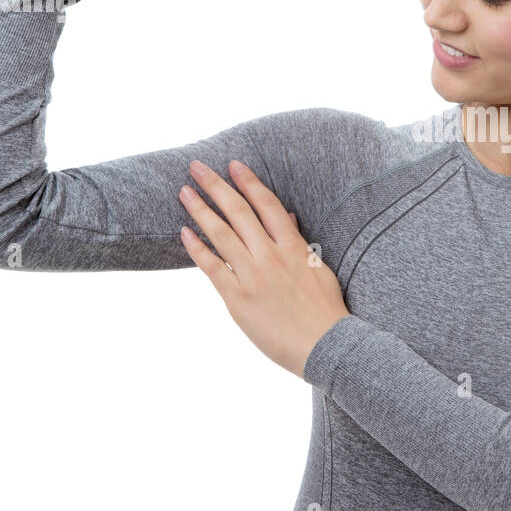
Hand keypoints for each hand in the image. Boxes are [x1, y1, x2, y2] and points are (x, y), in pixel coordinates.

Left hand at [177, 158, 350, 377]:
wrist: (326, 346)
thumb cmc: (325, 311)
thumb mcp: (318, 269)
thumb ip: (299, 242)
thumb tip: (288, 217)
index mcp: (294, 247)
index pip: (267, 204)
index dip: (249, 182)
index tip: (233, 165)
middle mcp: (271, 256)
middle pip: (239, 212)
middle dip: (216, 186)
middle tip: (196, 167)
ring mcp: (253, 276)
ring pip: (221, 234)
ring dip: (200, 210)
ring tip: (184, 192)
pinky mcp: (238, 299)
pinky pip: (213, 267)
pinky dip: (197, 249)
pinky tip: (184, 233)